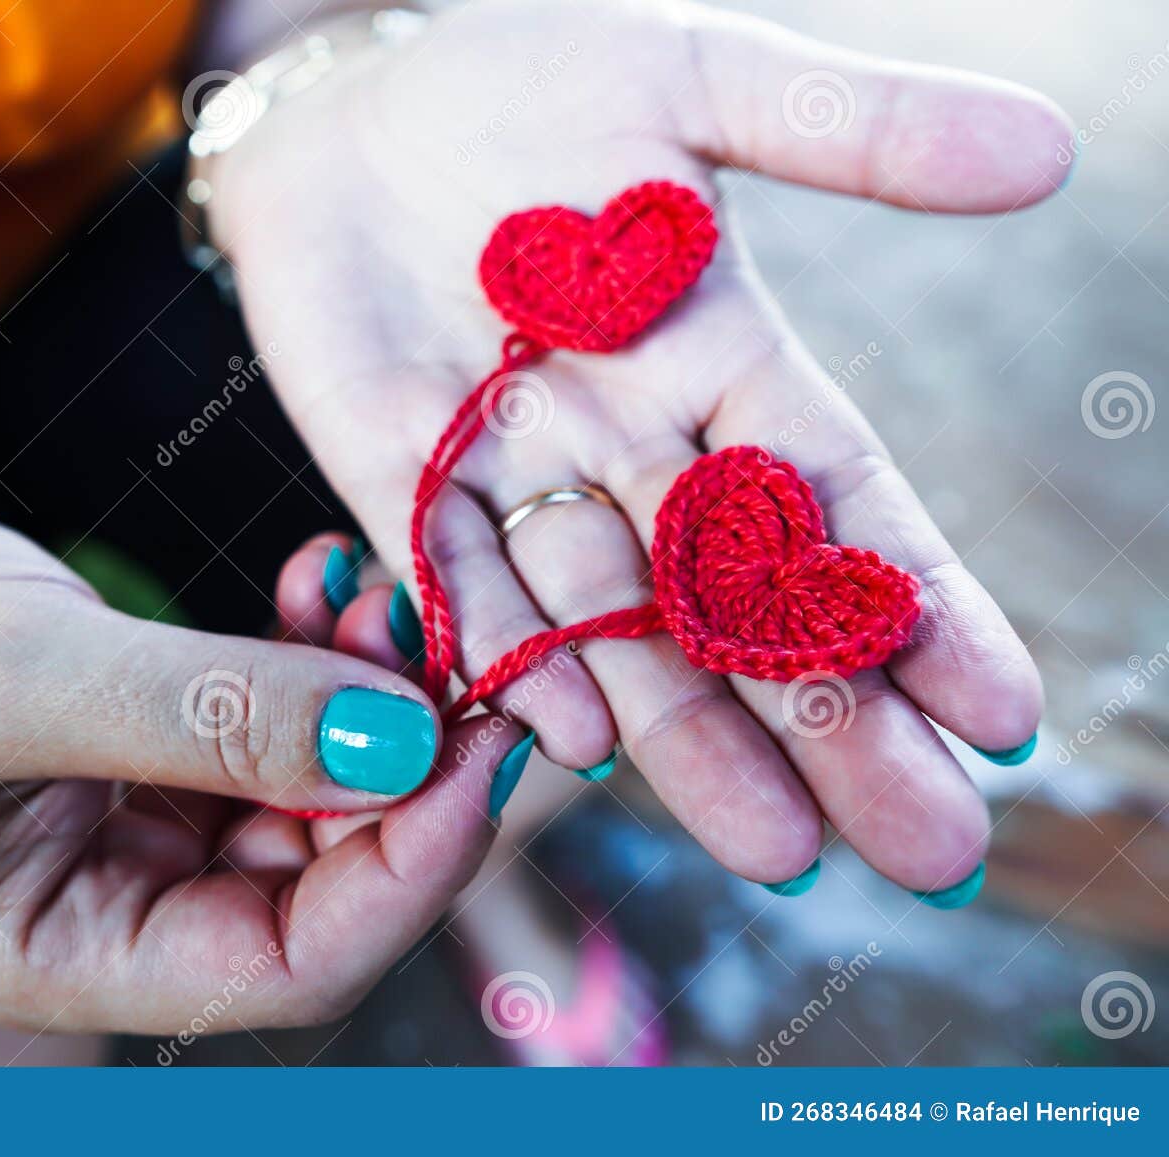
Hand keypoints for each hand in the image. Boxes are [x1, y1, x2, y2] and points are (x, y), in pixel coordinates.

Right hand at [0, 514, 525, 1031]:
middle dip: (409, 765)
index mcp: (78, 958)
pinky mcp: (175, 765)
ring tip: (380, 589)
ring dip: (374, 697)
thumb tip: (407, 743)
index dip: (410, 868)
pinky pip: (288, 728)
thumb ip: (217, 717)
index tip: (478, 742)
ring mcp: (159, 841)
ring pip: (325, 796)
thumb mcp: (25, 676)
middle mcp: (133, 919)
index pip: (296, 964)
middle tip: (457, 639)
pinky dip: (324, 658)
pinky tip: (328, 579)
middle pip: (334, 883)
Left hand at [205, 0, 1068, 894]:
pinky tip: (573, 741)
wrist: (348, 98)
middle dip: (831, 722)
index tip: (998, 716)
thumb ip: (854, 129)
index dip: (917, 602)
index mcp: (718, 357)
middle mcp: (630, 443)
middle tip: (927, 847)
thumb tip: (1045, 152)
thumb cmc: (522, 82)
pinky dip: (513, 652)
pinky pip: (461, 581)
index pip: (838, 500)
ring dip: (690, 734)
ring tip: (773, 846)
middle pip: (744, 605)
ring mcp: (514, 472)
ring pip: (617, 625)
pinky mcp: (397, 476)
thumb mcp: (696, 76)